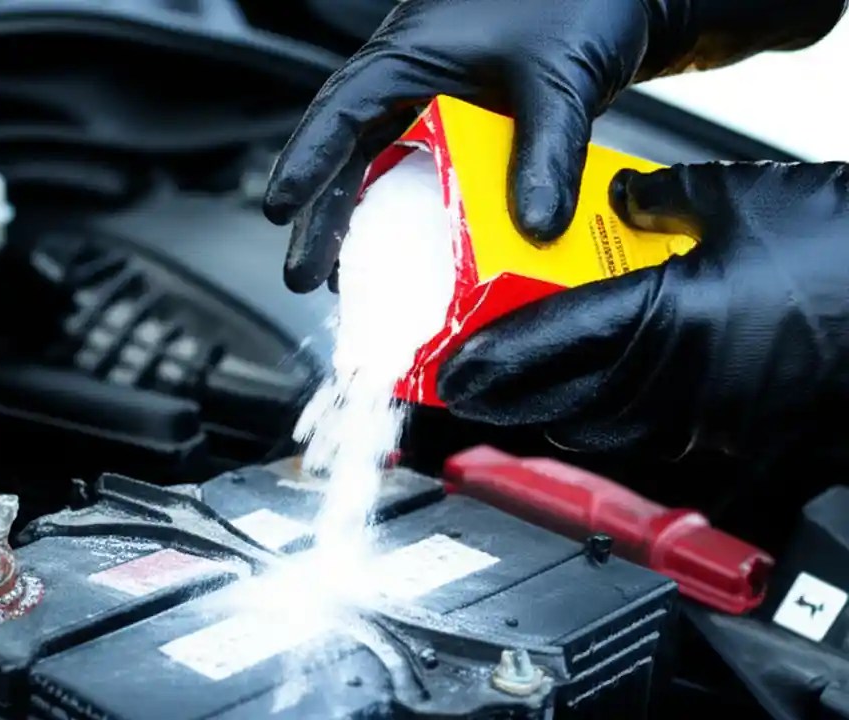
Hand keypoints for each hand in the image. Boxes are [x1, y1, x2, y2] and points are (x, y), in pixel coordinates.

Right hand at [264, 0, 846, 292]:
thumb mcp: (558, 76)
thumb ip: (546, 150)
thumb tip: (536, 228)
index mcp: (409, 55)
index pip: (340, 111)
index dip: (306, 162)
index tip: (279, 209)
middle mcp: (412, 83)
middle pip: (347, 155)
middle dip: (323, 218)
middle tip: (306, 276)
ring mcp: (438, 107)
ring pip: (382, 170)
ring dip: (365, 224)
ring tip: (350, 281)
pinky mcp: (469, 129)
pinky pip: (430, 177)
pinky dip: (420, 217)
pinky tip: (423, 256)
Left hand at [437, 162, 848, 460]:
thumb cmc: (848, 249)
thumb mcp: (739, 196)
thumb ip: (662, 200)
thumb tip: (623, 200)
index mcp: (661, 317)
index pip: (542, 347)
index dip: (485, 363)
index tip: (446, 371)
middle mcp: (679, 384)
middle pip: (563, 403)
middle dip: (510, 399)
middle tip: (472, 391)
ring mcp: (720, 425)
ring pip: (611, 434)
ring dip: (564, 418)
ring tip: (531, 402)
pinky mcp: (756, 448)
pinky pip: (672, 450)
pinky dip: (631, 435)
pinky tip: (619, 418)